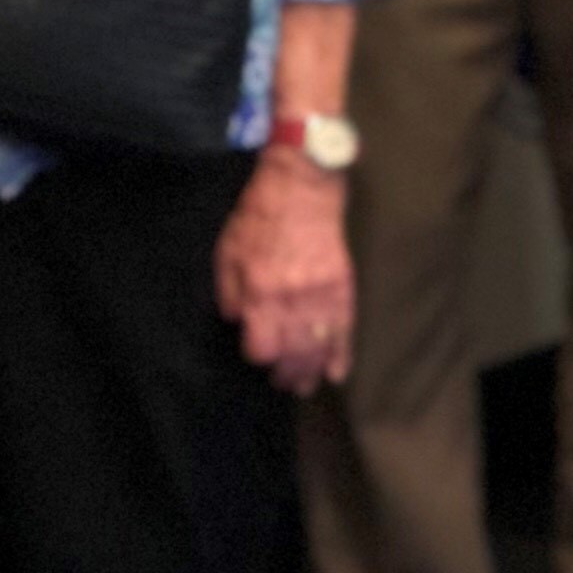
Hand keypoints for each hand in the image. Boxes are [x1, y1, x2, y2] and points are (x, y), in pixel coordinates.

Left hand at [214, 154, 354, 397]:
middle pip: (294, 355)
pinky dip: (342, 354)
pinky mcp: (343, 287)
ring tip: (306, 385)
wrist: (302, 188)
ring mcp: (322, 295)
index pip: (261, 347)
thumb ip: (229, 292)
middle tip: (283, 383)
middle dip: (287, 374)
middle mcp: (294, 300)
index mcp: (261, 293)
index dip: (257, 356)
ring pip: (319, 348)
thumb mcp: (227, 252)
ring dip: (313, 371)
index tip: (256, 352)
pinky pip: (344, 329)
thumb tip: (237, 323)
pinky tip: (337, 373)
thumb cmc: (258, 218)